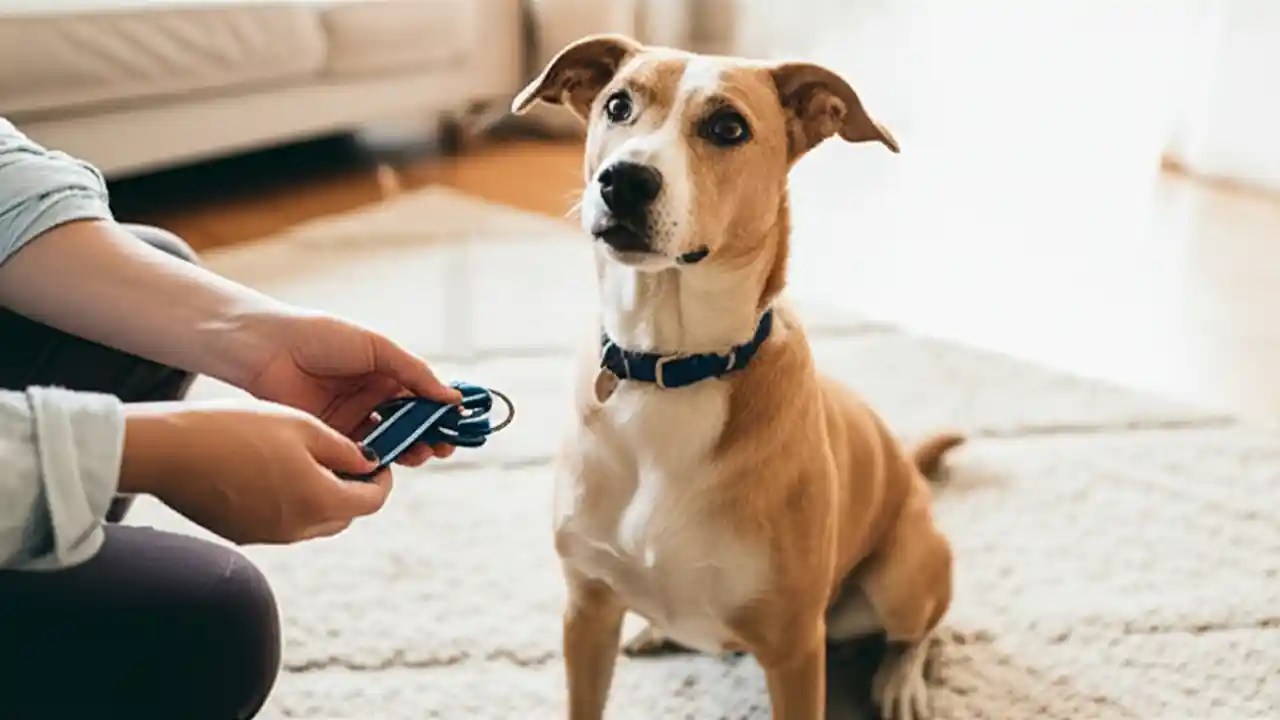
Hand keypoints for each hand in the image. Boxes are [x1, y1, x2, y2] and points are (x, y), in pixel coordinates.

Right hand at [121, 400, 391, 543]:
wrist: (169, 451)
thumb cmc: (237, 431)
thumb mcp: (302, 427)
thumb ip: (344, 449)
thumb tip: (369, 463)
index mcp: (320, 502)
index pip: (372, 501)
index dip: (382, 479)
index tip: (380, 459)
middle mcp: (298, 529)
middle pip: (345, 515)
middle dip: (354, 489)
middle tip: (347, 458)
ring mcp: (268, 536)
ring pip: (314, 521)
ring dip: (323, 497)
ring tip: (310, 460)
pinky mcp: (242, 533)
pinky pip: (282, 523)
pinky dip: (292, 503)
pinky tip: (274, 472)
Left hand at [236, 311, 460, 465]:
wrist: (266, 348)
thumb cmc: (320, 336)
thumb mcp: (377, 348)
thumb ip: (415, 373)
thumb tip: (453, 397)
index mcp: (386, 373)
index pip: (424, 396)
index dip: (443, 411)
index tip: (458, 424)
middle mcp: (372, 398)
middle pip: (411, 423)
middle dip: (430, 436)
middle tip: (442, 447)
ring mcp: (352, 420)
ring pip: (389, 441)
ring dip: (408, 449)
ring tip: (419, 453)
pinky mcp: (331, 437)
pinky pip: (359, 454)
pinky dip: (376, 460)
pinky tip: (387, 462)